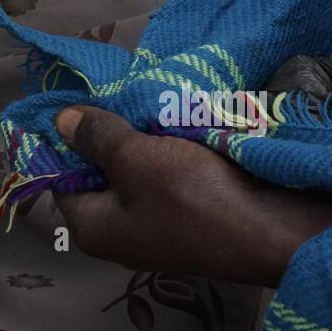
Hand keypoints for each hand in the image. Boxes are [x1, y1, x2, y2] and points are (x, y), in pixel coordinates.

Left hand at [52, 107, 331, 286]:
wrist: (271, 231)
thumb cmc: (195, 197)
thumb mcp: (138, 158)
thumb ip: (97, 138)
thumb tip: (60, 122)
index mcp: (92, 228)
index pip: (60, 178)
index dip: (66, 139)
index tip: (80, 100)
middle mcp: (118, 235)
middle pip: (99, 175)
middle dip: (109, 136)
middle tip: (121, 95)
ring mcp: (154, 230)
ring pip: (135, 175)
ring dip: (143, 142)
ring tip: (151, 105)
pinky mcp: (187, 220)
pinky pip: (166, 180)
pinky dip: (169, 155)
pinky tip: (179, 127)